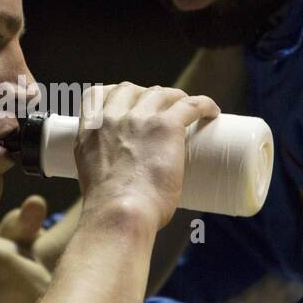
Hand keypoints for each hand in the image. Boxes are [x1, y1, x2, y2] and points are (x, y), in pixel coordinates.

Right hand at [75, 83, 219, 232]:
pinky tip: (211, 111)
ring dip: (174, 98)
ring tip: (187, 109)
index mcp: (90, 131)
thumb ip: (105, 172)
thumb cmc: (109, 209)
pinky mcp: (167, 125)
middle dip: (144, 94)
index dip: (113, 94)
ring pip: (161, 93)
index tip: (126, 102)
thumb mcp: (92, 180)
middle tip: (159, 109)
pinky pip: (190, 104)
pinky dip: (203, 104)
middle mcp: (112, 118)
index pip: (97, 95)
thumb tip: (126, 183)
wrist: (120, 212)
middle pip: (130, 89)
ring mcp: (139, 119)